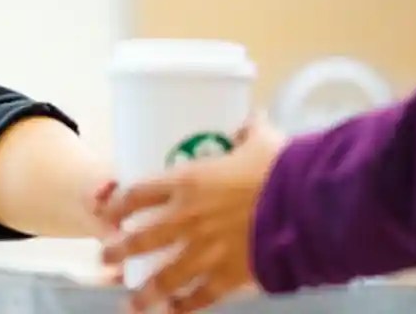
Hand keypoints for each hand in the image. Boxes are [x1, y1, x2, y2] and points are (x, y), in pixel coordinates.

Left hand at [96, 113, 286, 312]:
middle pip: (142, 238)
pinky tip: (175, 312)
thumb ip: (250, 132)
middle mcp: (187, 218)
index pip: (139, 194)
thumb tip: (252, 121)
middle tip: (105, 257)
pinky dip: (186, 306)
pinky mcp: (229, 275)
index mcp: (188, 182)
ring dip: (145, 290)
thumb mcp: (262, 141)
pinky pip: (201, 295)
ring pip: (164, 275)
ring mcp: (205, 249)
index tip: (109, 213)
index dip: (120, 205)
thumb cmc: (282, 167)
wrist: (309, 203)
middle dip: (119, 250)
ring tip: (131, 301)